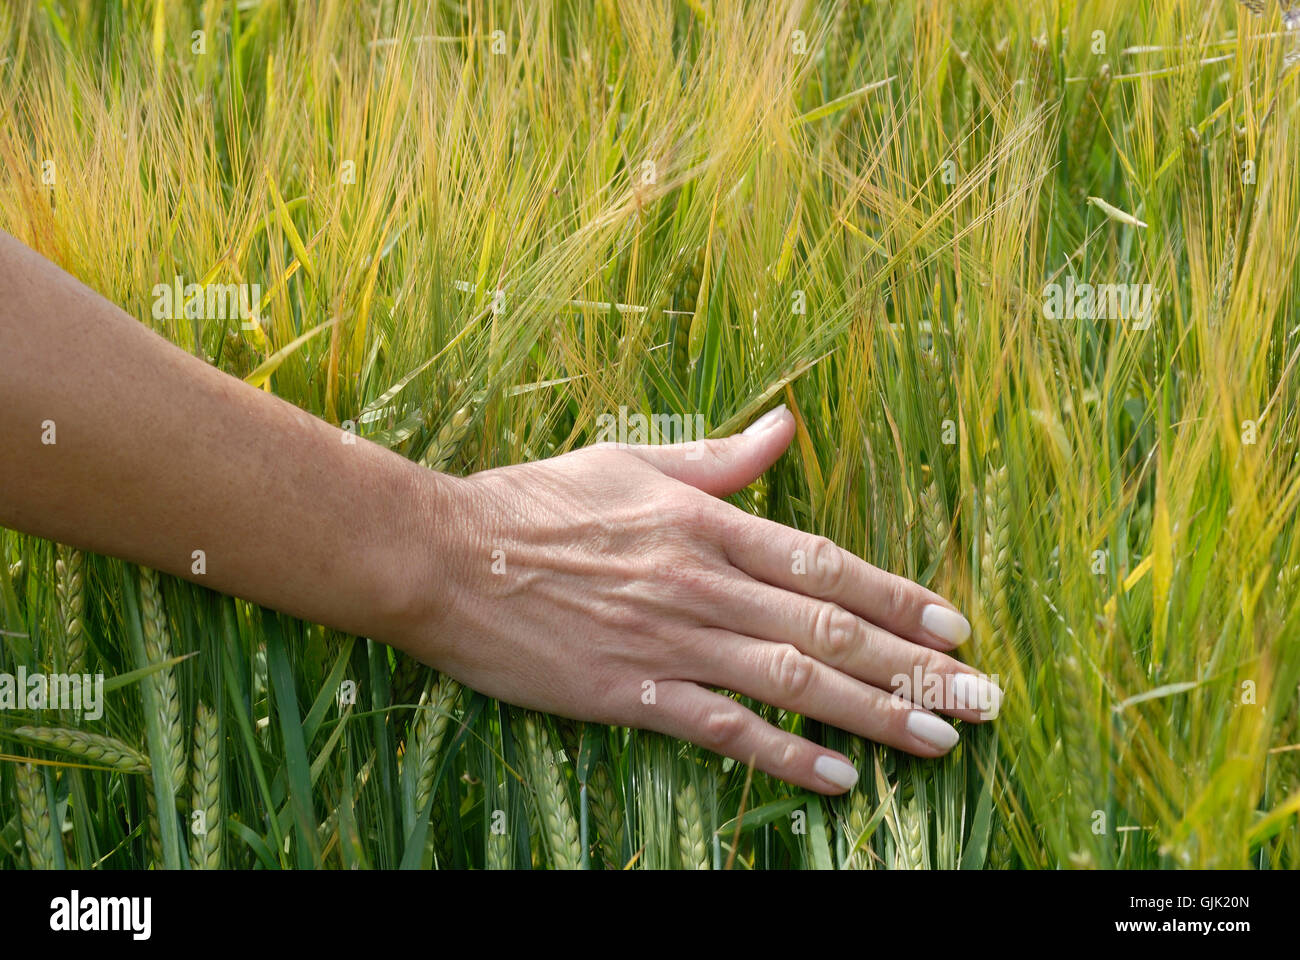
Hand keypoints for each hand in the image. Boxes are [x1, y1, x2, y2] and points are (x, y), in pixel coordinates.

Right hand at [403, 405, 1000, 794]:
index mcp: (705, 524)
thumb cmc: (533, 502)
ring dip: (874, 713)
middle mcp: (702, 583)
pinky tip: (838, 777)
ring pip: (792, 682)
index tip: (956, 623)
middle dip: (915, 665)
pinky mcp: (629, 693)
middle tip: (983, 697)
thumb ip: (721, 460)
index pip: (825, 564)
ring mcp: (668, 641)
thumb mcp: (633, 462)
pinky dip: (785, 755)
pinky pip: (722, 728)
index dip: (899, 596)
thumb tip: (788, 426)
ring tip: (939, 739)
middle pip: (828, 629)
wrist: (442, 554)